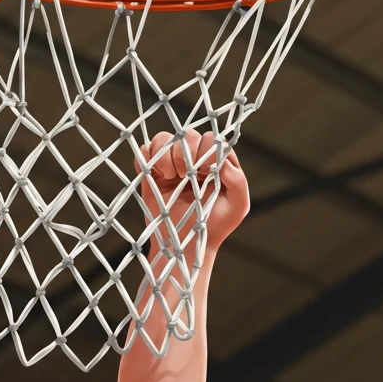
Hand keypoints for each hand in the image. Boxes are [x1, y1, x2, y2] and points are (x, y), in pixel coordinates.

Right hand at [135, 130, 248, 257]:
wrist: (186, 246)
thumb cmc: (215, 226)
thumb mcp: (238, 206)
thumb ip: (238, 181)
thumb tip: (222, 159)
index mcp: (214, 163)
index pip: (211, 139)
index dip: (207, 149)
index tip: (206, 171)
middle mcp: (193, 159)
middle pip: (187, 135)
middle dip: (186, 152)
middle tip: (186, 176)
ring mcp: (171, 165)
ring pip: (164, 139)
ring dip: (166, 154)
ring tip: (171, 176)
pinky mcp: (152, 173)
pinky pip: (144, 151)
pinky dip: (147, 157)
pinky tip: (157, 176)